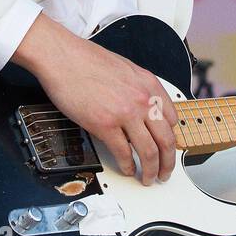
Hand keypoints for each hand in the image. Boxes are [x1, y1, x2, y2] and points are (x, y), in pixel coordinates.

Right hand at [12, 13, 179, 185]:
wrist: (63, 57)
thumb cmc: (87, 60)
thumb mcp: (125, 70)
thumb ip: (138, 90)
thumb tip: (143, 111)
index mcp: (149, 85)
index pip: (172, 119)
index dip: (171, 138)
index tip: (168, 147)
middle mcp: (142, 100)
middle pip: (166, 140)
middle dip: (168, 162)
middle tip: (165, 172)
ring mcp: (125, 113)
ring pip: (148, 152)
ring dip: (150, 170)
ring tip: (147, 178)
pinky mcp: (105, 125)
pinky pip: (123, 153)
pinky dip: (127, 166)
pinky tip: (127, 169)